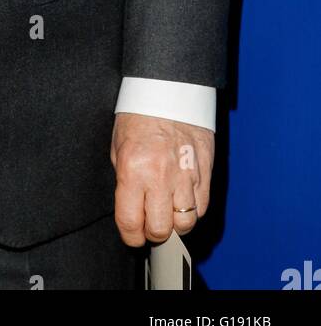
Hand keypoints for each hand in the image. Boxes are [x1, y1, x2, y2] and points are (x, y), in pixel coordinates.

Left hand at [110, 113, 212, 246]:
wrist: (168, 89)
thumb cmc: (138, 116)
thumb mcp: (118, 147)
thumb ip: (125, 182)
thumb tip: (132, 210)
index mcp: (133, 170)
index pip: (131, 223)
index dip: (131, 236)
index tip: (132, 235)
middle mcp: (161, 176)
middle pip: (161, 229)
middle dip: (154, 232)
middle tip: (150, 223)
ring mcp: (186, 175)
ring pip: (186, 222)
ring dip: (175, 222)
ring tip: (167, 210)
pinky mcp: (206, 171)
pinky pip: (202, 206)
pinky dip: (193, 209)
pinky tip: (183, 199)